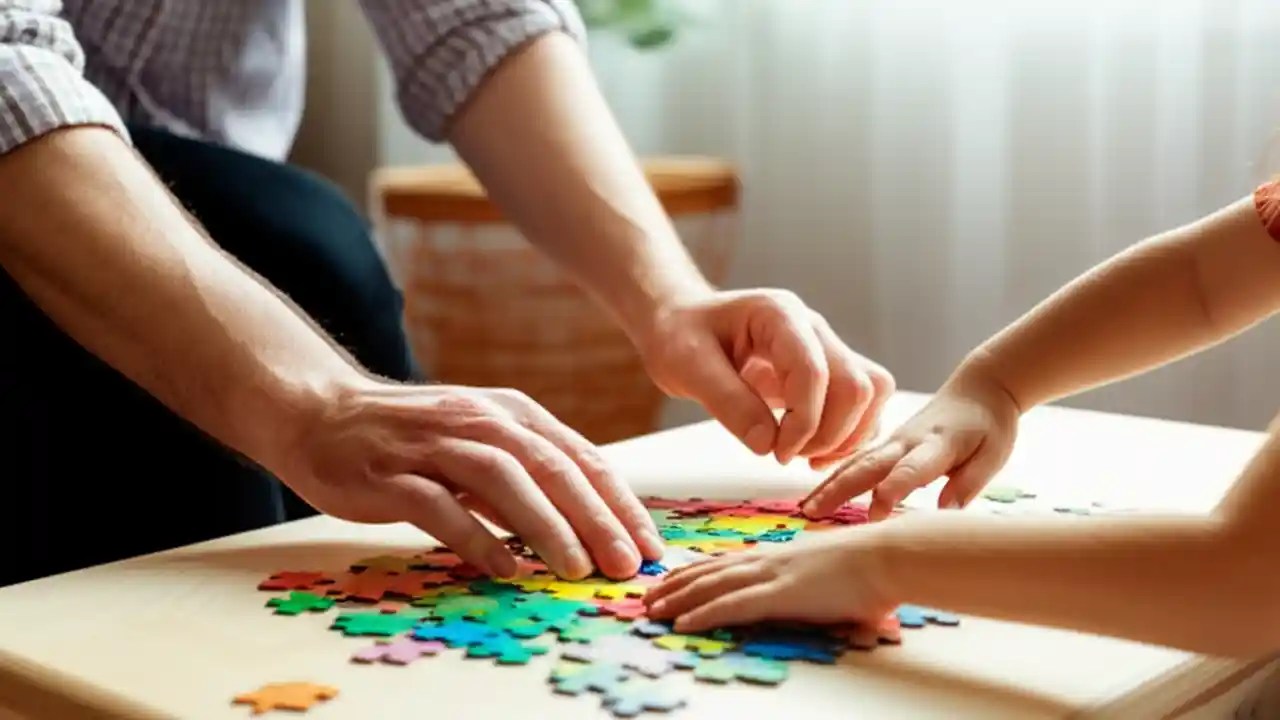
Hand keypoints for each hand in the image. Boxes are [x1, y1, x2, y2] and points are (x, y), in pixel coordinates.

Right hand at [273, 379, 665, 579]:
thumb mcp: (481, 441)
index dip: (620, 503)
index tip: (650, 545)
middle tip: (627, 563)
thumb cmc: (413, 436)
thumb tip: (585, 524)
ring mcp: (436, 445)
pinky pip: (441, 506)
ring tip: (577, 568)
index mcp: (512, 414)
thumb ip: (528, 475)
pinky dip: (477, 537)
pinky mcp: (393, 473)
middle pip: (552, 468)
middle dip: (597, 518)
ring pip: (505, 481)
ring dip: (547, 525)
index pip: (581, 458)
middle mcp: (481, 422)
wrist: (322, 412)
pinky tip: (505, 568)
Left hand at [637, 289, 894, 467]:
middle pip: (856, 384)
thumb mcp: (687, 365)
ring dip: (846, 435)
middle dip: (829, 433)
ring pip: (870, 392)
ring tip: (804, 458)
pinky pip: (860, 403)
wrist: (681, 324)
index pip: (814, 371)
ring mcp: (824, 349)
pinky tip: (813, 453)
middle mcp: (812, 329)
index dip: (804, 420)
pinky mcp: (825, 373)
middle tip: (786, 456)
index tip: (776, 453)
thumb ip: (728, 401)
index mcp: (780, 315)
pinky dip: (848, 434)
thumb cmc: (680, 336)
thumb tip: (768, 445)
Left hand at [642, 528, 894, 632]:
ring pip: (712, 587)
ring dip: (678, 600)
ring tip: (651, 610)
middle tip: (647, 596)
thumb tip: (815, 594)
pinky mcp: (780, 595)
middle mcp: (768, 561)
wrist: (888, 556)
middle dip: (675, 585)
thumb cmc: (871, 567)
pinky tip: (682, 623)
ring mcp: (772, 576)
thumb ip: (814, 583)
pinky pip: (732, 606)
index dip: (695, 571)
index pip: (726, 562)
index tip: (672, 579)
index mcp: (780, 556)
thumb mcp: (832, 573)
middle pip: (710, 572)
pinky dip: (703, 614)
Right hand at [802, 365, 1020, 520]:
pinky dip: (835, 476)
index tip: (875, 515)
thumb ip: (969, 484)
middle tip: (813, 512)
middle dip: (841, 489)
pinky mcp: (887, 443)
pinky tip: (818, 493)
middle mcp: (908, 440)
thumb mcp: (993, 456)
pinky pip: (857, 461)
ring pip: (856, 463)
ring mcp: (893, 440)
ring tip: (806, 507)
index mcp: (937, 444)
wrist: (978, 388)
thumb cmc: (990, 426)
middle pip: (870, 465)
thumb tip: (947, 515)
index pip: (912, 468)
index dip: (894, 489)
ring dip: (829, 485)